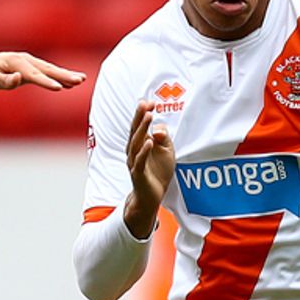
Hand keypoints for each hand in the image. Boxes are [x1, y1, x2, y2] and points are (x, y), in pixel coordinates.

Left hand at [0, 52, 85, 91]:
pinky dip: (57, 77)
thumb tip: (18, 79)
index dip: (46, 82)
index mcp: (16, 62)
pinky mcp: (28, 69)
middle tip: (80, 80)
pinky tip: (68, 83)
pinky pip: (46, 73)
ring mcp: (27, 63)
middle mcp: (24, 60)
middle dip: (64, 75)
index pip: (34, 75)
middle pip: (47, 69)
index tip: (59, 88)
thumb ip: (3, 81)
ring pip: (49, 70)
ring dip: (65, 75)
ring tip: (81, 80)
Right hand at [123, 100, 174, 238]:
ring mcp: (135, 162)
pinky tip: (150, 142)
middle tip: (144, 104)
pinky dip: (144, 151)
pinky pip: (140, 161)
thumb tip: (160, 127)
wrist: (151, 197)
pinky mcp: (138, 174)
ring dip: (142, 130)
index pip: (140, 126)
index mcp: (140, 144)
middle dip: (139, 117)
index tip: (150, 102)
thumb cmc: (157, 172)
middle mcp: (134, 151)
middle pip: (135, 131)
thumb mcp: (166, 151)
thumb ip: (163, 138)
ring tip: (148, 117)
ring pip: (136, 143)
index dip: (143, 113)